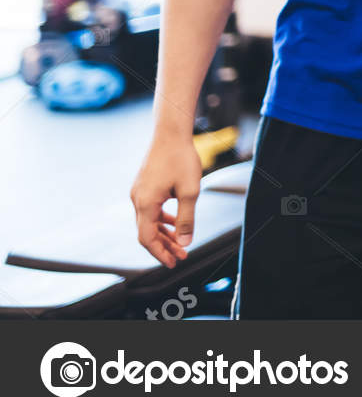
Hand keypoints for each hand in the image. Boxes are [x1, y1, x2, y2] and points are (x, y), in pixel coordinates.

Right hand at [130, 134, 202, 268]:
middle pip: (147, 232)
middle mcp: (137, 200)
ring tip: (181, 243)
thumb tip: (184, 243)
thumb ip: (186, 219)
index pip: (147, 238)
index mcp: (145, 203)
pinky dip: (163, 219)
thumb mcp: (190, 191)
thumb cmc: (181, 158)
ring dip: (164, 234)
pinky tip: (176, 222)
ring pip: (149, 221)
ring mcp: (139, 192)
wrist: (171, 133)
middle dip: (164, 246)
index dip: (159, 253)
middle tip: (181, 257)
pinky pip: (151, 210)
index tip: (172, 263)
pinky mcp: (144, 186)